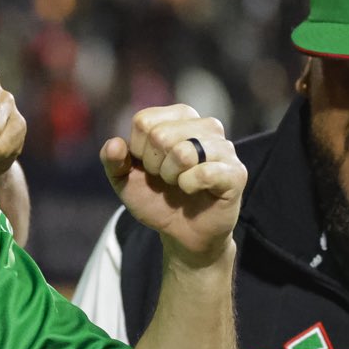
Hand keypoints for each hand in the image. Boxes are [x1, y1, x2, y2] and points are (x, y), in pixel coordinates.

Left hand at [101, 105, 245, 267]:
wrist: (181, 232)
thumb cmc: (156, 198)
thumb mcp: (125, 180)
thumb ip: (112, 160)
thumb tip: (114, 143)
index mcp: (180, 117)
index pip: (144, 122)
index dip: (138, 150)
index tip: (149, 165)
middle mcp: (206, 125)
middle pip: (160, 135)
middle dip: (155, 165)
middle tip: (166, 178)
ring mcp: (224, 147)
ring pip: (183, 152)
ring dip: (172, 177)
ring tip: (180, 183)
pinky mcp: (236, 173)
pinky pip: (204, 173)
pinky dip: (189, 186)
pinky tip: (194, 190)